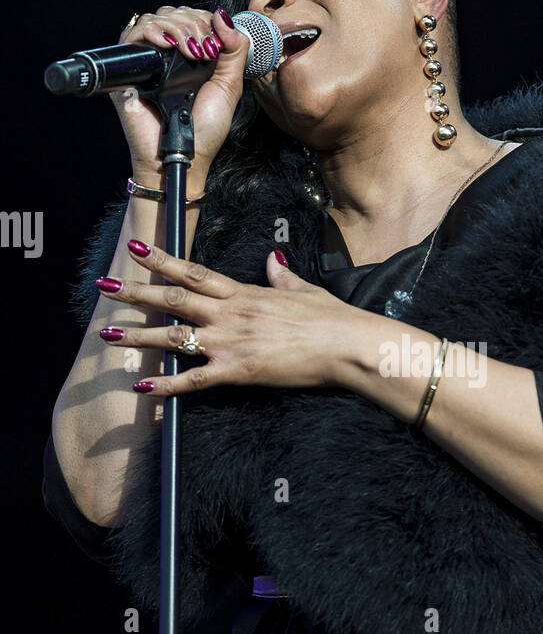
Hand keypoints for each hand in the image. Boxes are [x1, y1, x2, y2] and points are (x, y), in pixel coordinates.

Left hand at [95, 240, 362, 395]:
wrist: (348, 344)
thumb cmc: (333, 319)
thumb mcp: (304, 290)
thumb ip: (282, 277)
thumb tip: (273, 260)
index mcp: (245, 293)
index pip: (194, 272)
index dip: (162, 260)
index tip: (137, 249)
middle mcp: (231, 313)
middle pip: (173, 298)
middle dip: (135, 292)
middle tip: (104, 286)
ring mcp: (232, 341)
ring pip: (175, 335)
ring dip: (139, 334)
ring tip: (107, 333)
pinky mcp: (239, 371)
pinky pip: (194, 379)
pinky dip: (166, 383)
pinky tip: (142, 384)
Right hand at [110, 5, 250, 196]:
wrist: (183, 154)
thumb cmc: (204, 128)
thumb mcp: (229, 86)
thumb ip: (234, 51)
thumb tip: (224, 16)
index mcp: (190, 56)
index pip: (192, 16)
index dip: (205, 20)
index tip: (216, 43)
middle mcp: (167, 54)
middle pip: (173, 13)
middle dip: (193, 23)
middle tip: (204, 50)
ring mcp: (147, 60)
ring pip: (155, 18)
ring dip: (177, 26)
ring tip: (190, 51)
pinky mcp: (128, 70)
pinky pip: (131, 34)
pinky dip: (151, 30)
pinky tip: (167, 44)